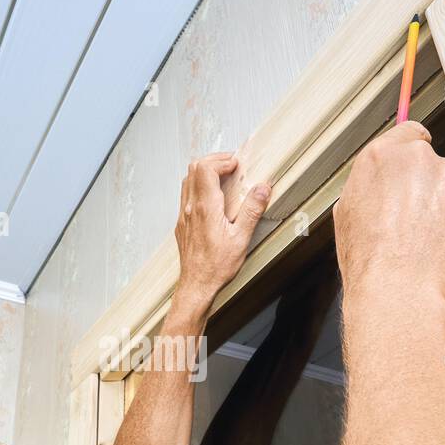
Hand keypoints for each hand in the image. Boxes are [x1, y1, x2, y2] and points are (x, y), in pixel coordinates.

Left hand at [174, 152, 271, 303]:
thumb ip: (252, 210)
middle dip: (214, 160)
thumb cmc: (217, 266)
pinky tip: (213, 195)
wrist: (196, 284)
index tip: (236, 165)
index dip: (222, 161)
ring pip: (188, 180)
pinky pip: (186, 194)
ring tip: (223, 175)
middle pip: (194, 168)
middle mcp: (191, 208)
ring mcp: (184, 215)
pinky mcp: (182, 222)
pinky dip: (199, 185)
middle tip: (230, 165)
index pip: (206, 169)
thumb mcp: (241, 238)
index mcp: (206, 208)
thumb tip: (262, 188)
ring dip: (205, 171)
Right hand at [332, 121, 444, 308]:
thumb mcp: (346, 213)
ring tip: (428, 235)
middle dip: (427, 184)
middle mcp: (416, 156)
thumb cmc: (369, 261)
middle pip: (430, 160)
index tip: (416, 167)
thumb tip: (380, 182)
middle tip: (415, 217)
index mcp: (380, 156)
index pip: (408, 133)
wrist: (397, 290)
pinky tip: (444, 240)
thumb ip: (369, 184)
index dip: (412, 153)